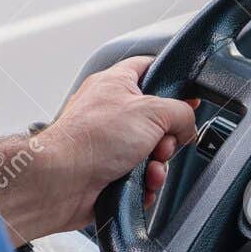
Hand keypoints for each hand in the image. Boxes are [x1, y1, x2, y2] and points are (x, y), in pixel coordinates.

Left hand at [0, 57, 197, 243]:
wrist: (61, 180)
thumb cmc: (90, 139)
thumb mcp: (152, 111)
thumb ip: (181, 113)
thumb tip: (187, 128)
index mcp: (115, 84)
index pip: (148, 67)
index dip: (171, 80)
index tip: (188, 96)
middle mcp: (110, 111)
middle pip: (158, 119)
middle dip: (168, 138)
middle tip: (161, 144)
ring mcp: (107, 142)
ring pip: (152, 152)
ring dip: (159, 165)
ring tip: (149, 169)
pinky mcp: (107, 169)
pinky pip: (141, 175)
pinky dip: (147, 183)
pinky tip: (142, 184)